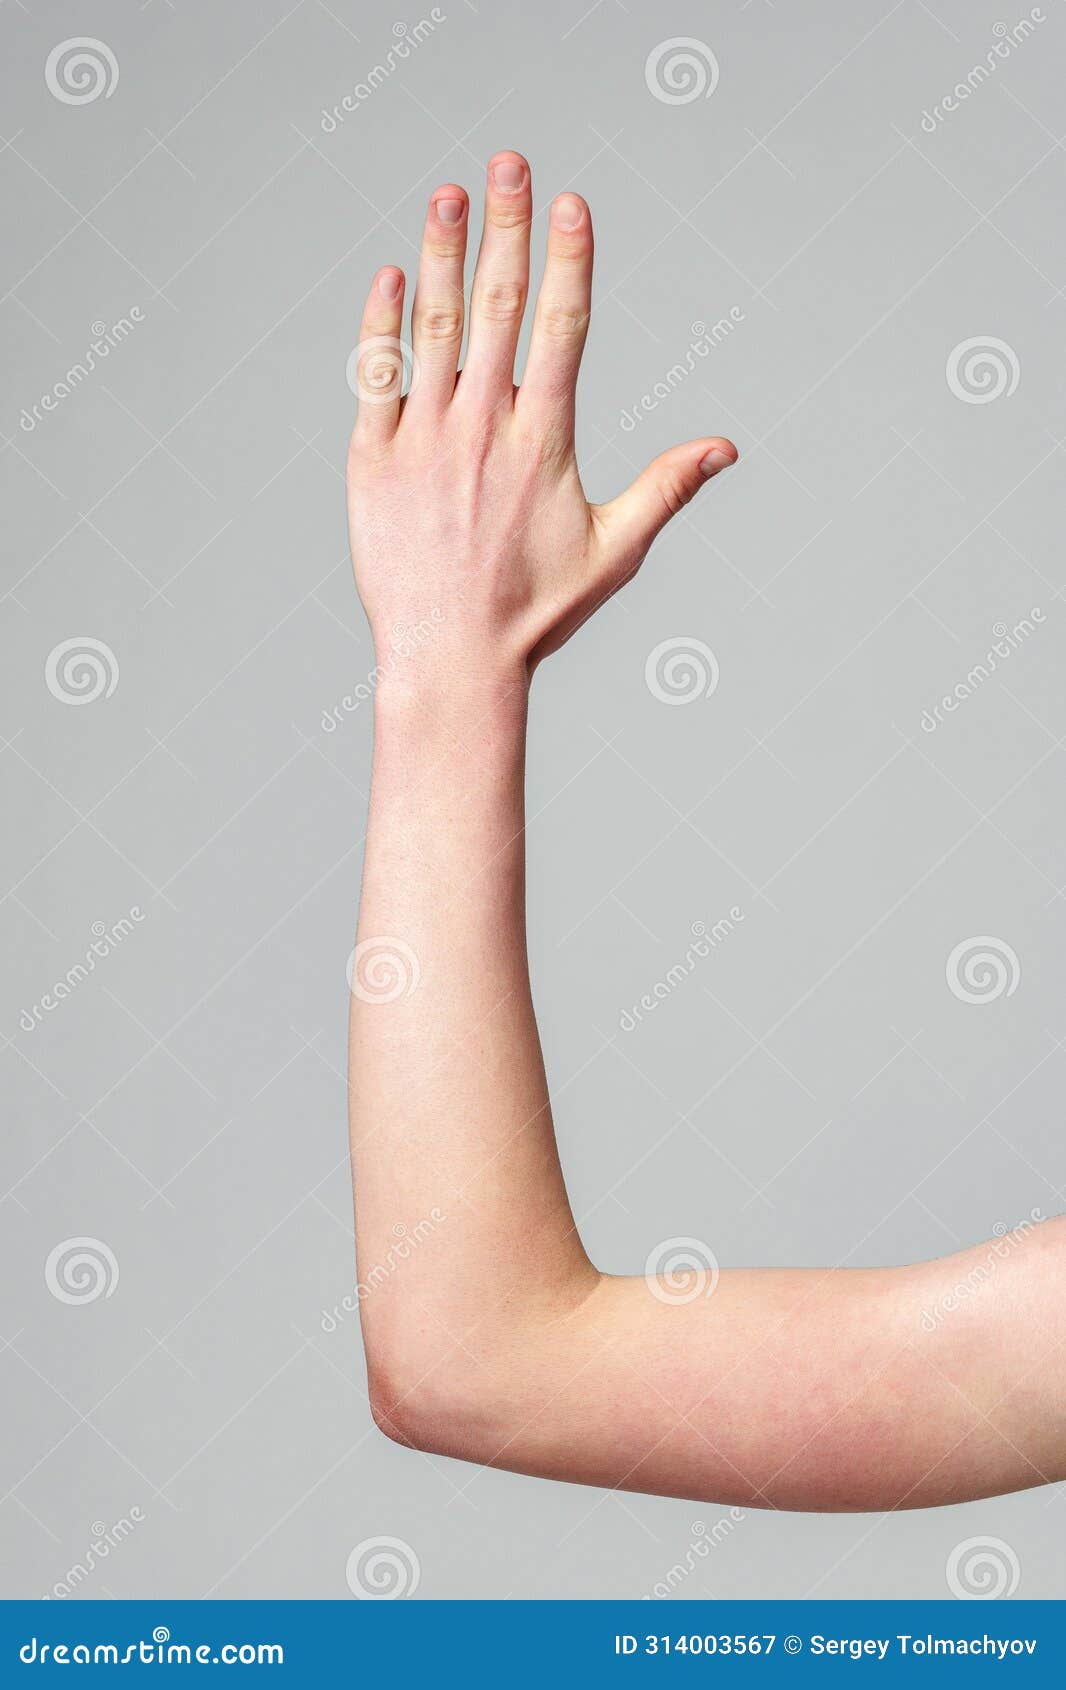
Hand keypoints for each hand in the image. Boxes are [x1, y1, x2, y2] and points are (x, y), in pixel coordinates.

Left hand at [346, 150, 735, 691]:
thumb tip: (726, 448)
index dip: (568, 258)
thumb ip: (666, 489)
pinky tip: (390, 276)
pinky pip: (375, 377)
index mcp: (543, 440)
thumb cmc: (534, 613)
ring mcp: (423, 440)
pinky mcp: (371, 462)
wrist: (450, 660)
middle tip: (508, 161)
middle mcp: (483, 426)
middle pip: (498, 306)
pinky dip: (381, 324)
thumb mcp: (613, 553)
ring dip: (440, 252)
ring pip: (433, 327)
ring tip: (448, 193)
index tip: (569, 202)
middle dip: (506, 227)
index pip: (562, 327)